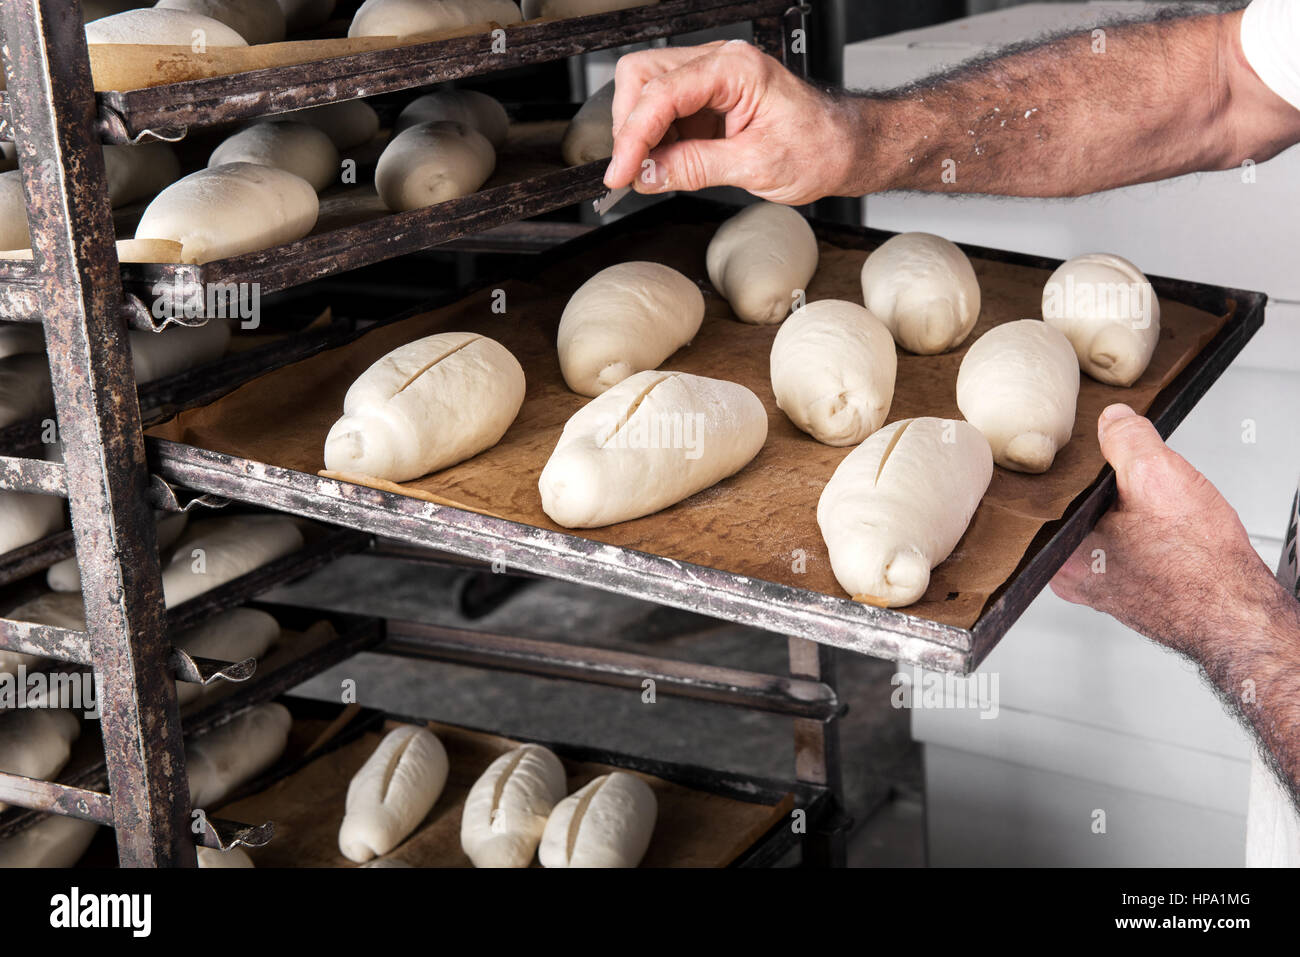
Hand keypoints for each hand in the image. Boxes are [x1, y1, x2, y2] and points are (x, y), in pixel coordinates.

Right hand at [604, 40, 857, 204]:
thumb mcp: (755, 167)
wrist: (845, 148)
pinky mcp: (709, 98)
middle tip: (632, 172)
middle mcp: (720, 63)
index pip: (662, 92)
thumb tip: (646, 175)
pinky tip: (667, 164)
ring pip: (647, 90)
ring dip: (641, 134)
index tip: (620, 172)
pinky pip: (665, 110)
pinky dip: (657, 140)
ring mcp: (712, 78)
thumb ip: (694, 168)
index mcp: (736, 69)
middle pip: (643, 77)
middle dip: (630, 126)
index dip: (633, 136)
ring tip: (654, 171)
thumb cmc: (819, 147)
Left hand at [1050, 404, 1273, 658]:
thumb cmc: (1201, 564)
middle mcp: (1071, 575)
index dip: (1084, 466)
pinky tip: (1167, 537)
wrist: (1238, 612)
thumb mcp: (1158, 476)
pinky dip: (1144, 536)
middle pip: (1079, 509)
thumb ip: (1126, 439)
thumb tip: (1111, 419)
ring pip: (1104, 527)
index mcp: (1060, 551)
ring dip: (1129, 514)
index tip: (1109, 461)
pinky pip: (1125, 548)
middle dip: (1108, 492)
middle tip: (1145, 496)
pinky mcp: (1125, 592)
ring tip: (1162, 521)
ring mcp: (1098, 586)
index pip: (1055, 492)